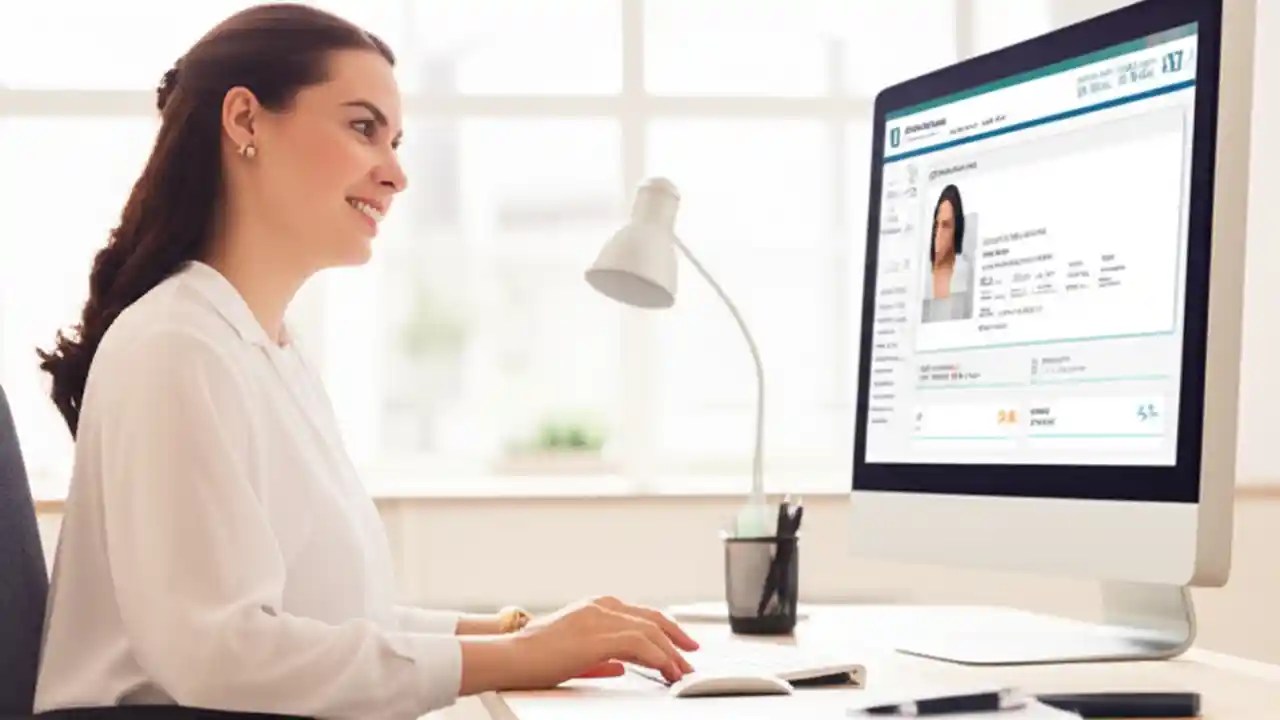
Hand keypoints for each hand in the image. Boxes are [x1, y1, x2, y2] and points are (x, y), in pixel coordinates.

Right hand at [507, 595, 698, 688]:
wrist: (509, 655)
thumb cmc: (533, 657)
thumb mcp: (574, 654)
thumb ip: (600, 658)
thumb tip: (622, 666)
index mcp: (593, 607)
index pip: (638, 613)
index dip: (663, 627)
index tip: (679, 641)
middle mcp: (599, 607)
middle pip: (650, 617)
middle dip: (675, 635)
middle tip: (692, 653)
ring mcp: (599, 619)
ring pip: (650, 630)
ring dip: (671, 651)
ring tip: (682, 669)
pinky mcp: (597, 637)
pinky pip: (640, 645)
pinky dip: (660, 658)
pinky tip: (667, 670)